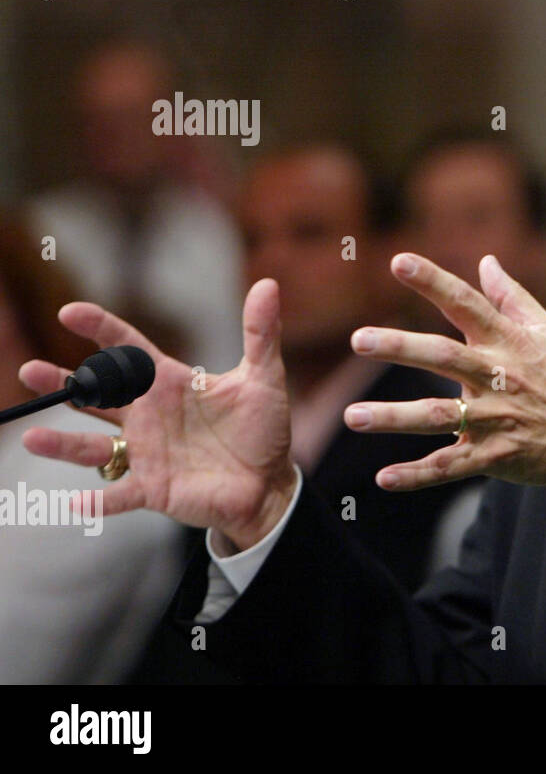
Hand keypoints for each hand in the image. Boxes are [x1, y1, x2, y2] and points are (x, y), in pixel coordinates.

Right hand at [20, 279, 295, 550]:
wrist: (269, 483)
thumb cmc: (262, 428)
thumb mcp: (264, 377)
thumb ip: (260, 333)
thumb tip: (268, 284)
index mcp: (168, 383)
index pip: (127, 349)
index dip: (100, 328)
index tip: (70, 312)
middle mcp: (147, 415)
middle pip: (96, 395)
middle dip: (63, 384)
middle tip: (30, 371)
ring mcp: (145, 452)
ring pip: (93, 446)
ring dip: (62, 444)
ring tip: (32, 437)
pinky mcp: (153, 488)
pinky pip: (120, 495)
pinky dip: (99, 501)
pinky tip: (78, 504)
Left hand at [344, 253, 545, 519]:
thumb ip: (512, 297)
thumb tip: (485, 261)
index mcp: (510, 342)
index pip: (467, 304)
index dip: (433, 281)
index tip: (398, 261)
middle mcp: (500, 376)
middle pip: (445, 357)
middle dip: (401, 347)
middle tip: (359, 339)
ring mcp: (497, 418)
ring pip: (439, 417)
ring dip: (394, 417)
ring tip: (353, 416)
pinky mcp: (496, 456)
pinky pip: (451, 467)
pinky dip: (417, 475)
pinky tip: (384, 479)